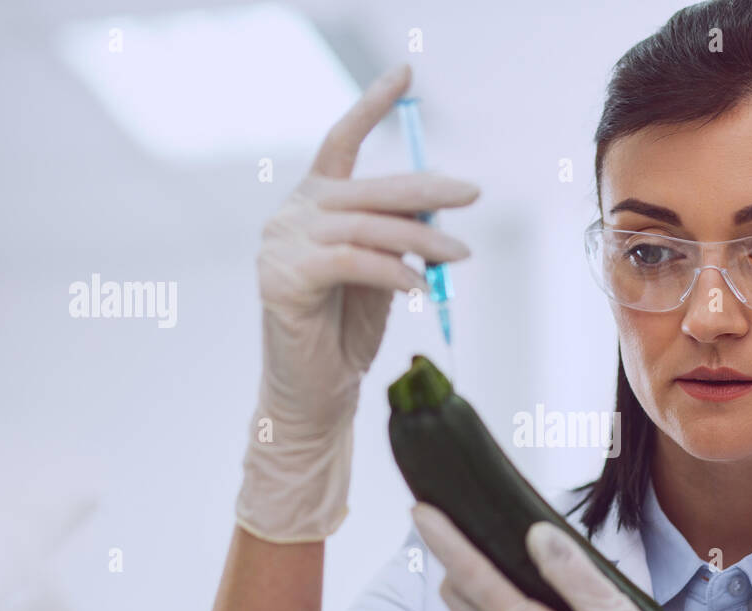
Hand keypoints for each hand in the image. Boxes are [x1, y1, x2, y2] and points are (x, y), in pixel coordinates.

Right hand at [236, 64, 478, 542]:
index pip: (341, 144)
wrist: (315, 394)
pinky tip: (421, 288)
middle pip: (365, 187)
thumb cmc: (347, 333)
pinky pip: (351, 262)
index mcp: (311, 204)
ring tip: (460, 257)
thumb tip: (436, 203)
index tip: (406, 73)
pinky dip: (393, 272)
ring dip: (420, 240)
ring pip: (364, 226)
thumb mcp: (382, 272)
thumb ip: (398, 234)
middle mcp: (289, 215)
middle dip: (425, 189)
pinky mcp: (282, 279)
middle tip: (472, 194)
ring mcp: (279, 245)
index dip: (372, 106)